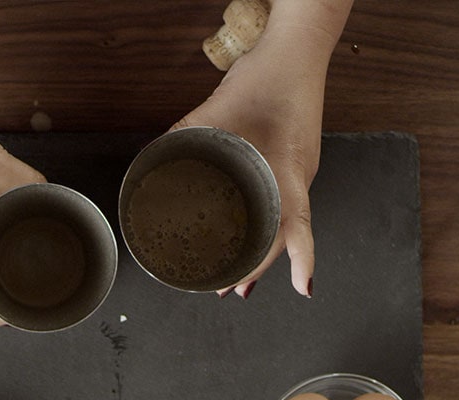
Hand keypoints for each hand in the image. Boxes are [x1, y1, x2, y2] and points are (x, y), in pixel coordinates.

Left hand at [174, 3, 347, 298]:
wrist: (298, 49)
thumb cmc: (269, 76)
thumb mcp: (218, 108)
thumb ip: (187, 134)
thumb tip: (156, 158)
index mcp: (289, 167)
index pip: (299, 222)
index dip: (300, 256)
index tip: (302, 287)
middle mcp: (300, 175)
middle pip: (286, 234)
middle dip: (261, 267)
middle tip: (231, 291)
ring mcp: (300, 169)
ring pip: (285, 221)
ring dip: (263, 250)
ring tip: (238, 278)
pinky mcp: (294, 161)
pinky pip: (284, 202)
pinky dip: (267, 225)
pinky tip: (250, 232)